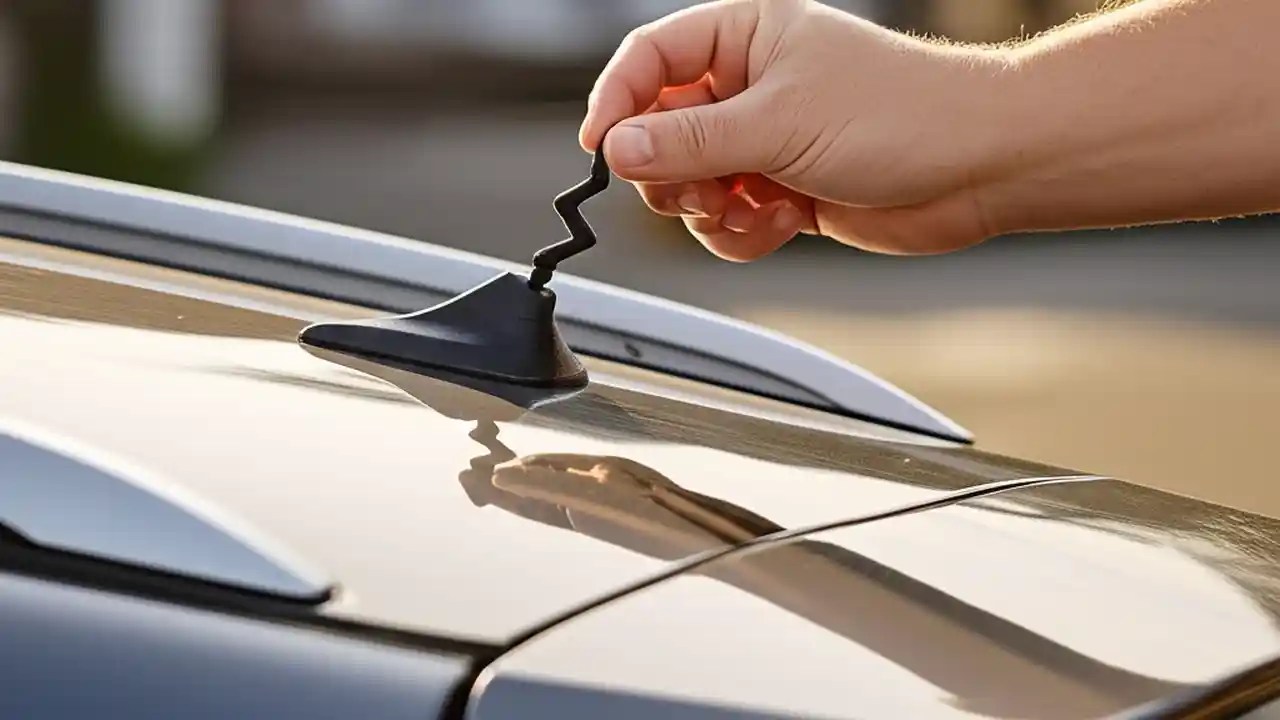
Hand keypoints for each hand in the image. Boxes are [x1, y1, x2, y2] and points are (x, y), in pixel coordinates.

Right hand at [580, 0, 1013, 259]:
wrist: (979, 165)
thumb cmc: (901, 113)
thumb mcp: (777, 121)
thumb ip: (689, 141)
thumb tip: (617, 149)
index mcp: (744, 37)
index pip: (650, 61)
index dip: (617, 102)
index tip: (601, 150)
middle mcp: (749, 86)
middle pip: (660, 133)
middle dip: (672, 173)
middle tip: (695, 189)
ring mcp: (766, 142)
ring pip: (691, 186)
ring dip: (711, 209)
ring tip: (751, 205)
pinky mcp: (783, 190)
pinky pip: (728, 220)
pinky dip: (743, 231)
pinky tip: (780, 222)